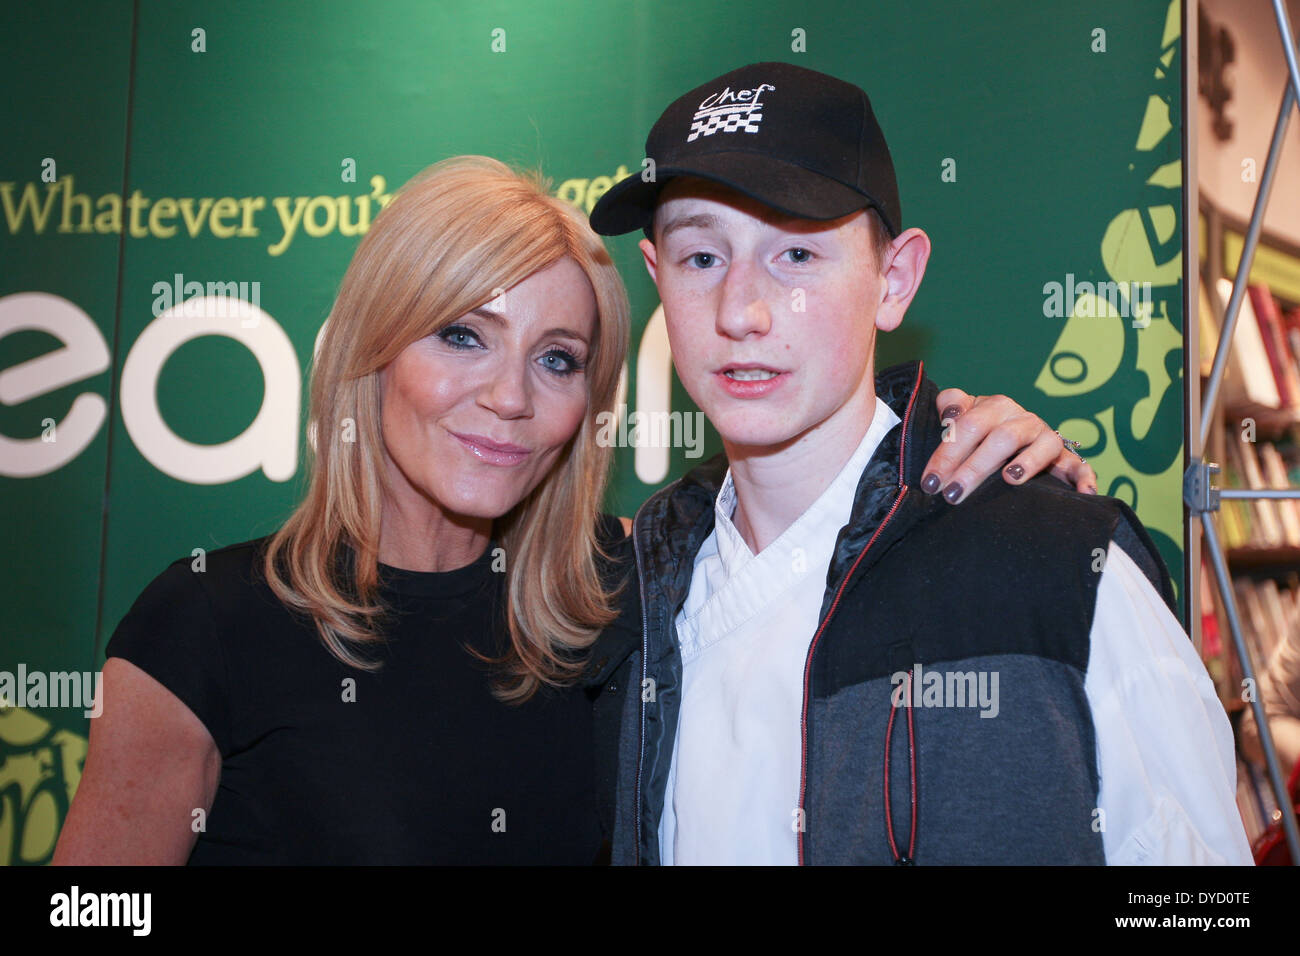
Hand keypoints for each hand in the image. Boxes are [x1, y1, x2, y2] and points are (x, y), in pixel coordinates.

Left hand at [920, 388, 1098, 503]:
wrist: (1011, 432)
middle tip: (952, 494)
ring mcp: (1046, 438)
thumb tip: (950, 414)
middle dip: (974, 467)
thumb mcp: (963, 413)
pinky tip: (1083, 493)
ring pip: (1042, 445)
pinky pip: (1079, 465)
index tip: (929, 482)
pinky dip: (1084, 477)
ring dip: (1027, 462)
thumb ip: (951, 406)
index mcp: (995, 407)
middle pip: (1001, 438)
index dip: (947, 453)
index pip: (968, 426)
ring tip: (1009, 479)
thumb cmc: (980, 429)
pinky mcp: (1064, 457)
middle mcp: (1023, 419)